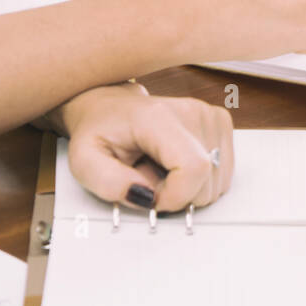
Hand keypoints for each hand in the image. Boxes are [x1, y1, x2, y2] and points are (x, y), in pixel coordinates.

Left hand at [53, 83, 232, 211]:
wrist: (109, 108)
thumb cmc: (98, 132)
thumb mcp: (84, 161)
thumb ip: (108, 183)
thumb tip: (146, 197)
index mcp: (157, 118)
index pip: (194, 168)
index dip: (175, 197)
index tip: (150, 197)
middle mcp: (191, 111)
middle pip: (206, 181)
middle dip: (176, 194)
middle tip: (146, 176)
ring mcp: (209, 116)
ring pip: (215, 183)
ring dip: (185, 187)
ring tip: (157, 167)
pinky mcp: (219, 123)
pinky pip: (220, 174)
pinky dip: (197, 179)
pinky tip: (173, 163)